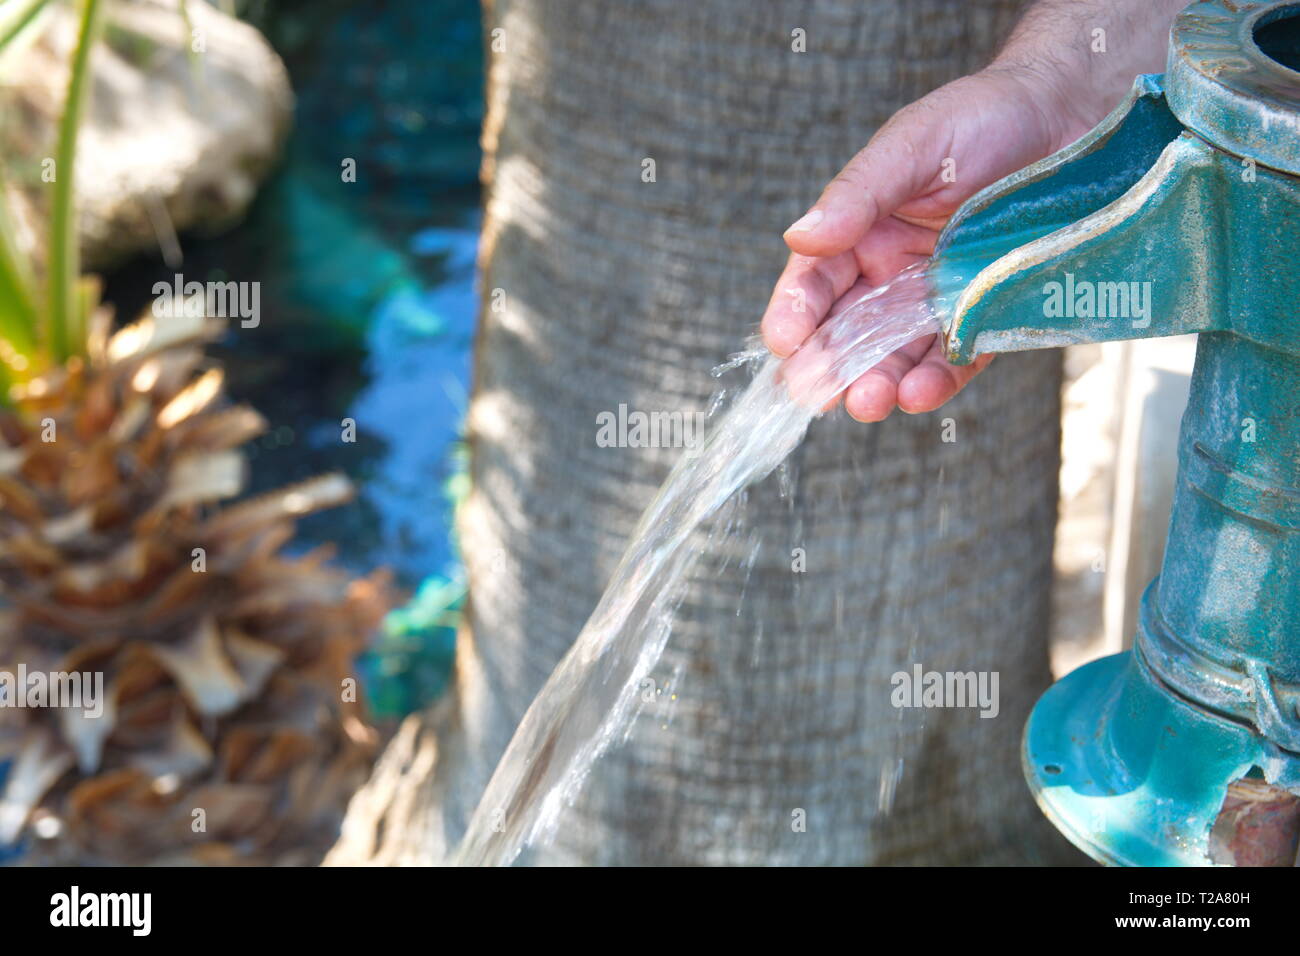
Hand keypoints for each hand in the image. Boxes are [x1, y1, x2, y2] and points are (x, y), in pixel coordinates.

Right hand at [761, 66, 1089, 421]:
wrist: (1072, 117)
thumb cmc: (982, 118)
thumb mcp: (910, 147)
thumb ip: (856, 195)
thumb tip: (798, 237)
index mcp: (862, 233)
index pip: (814, 284)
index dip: (795, 314)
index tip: (785, 342)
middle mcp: (893, 274)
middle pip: (849, 333)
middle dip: (832, 366)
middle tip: (821, 393)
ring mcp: (939, 300)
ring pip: (897, 356)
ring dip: (878, 383)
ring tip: (870, 400)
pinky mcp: (988, 316)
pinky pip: (957, 358)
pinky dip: (936, 381)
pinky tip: (919, 392)